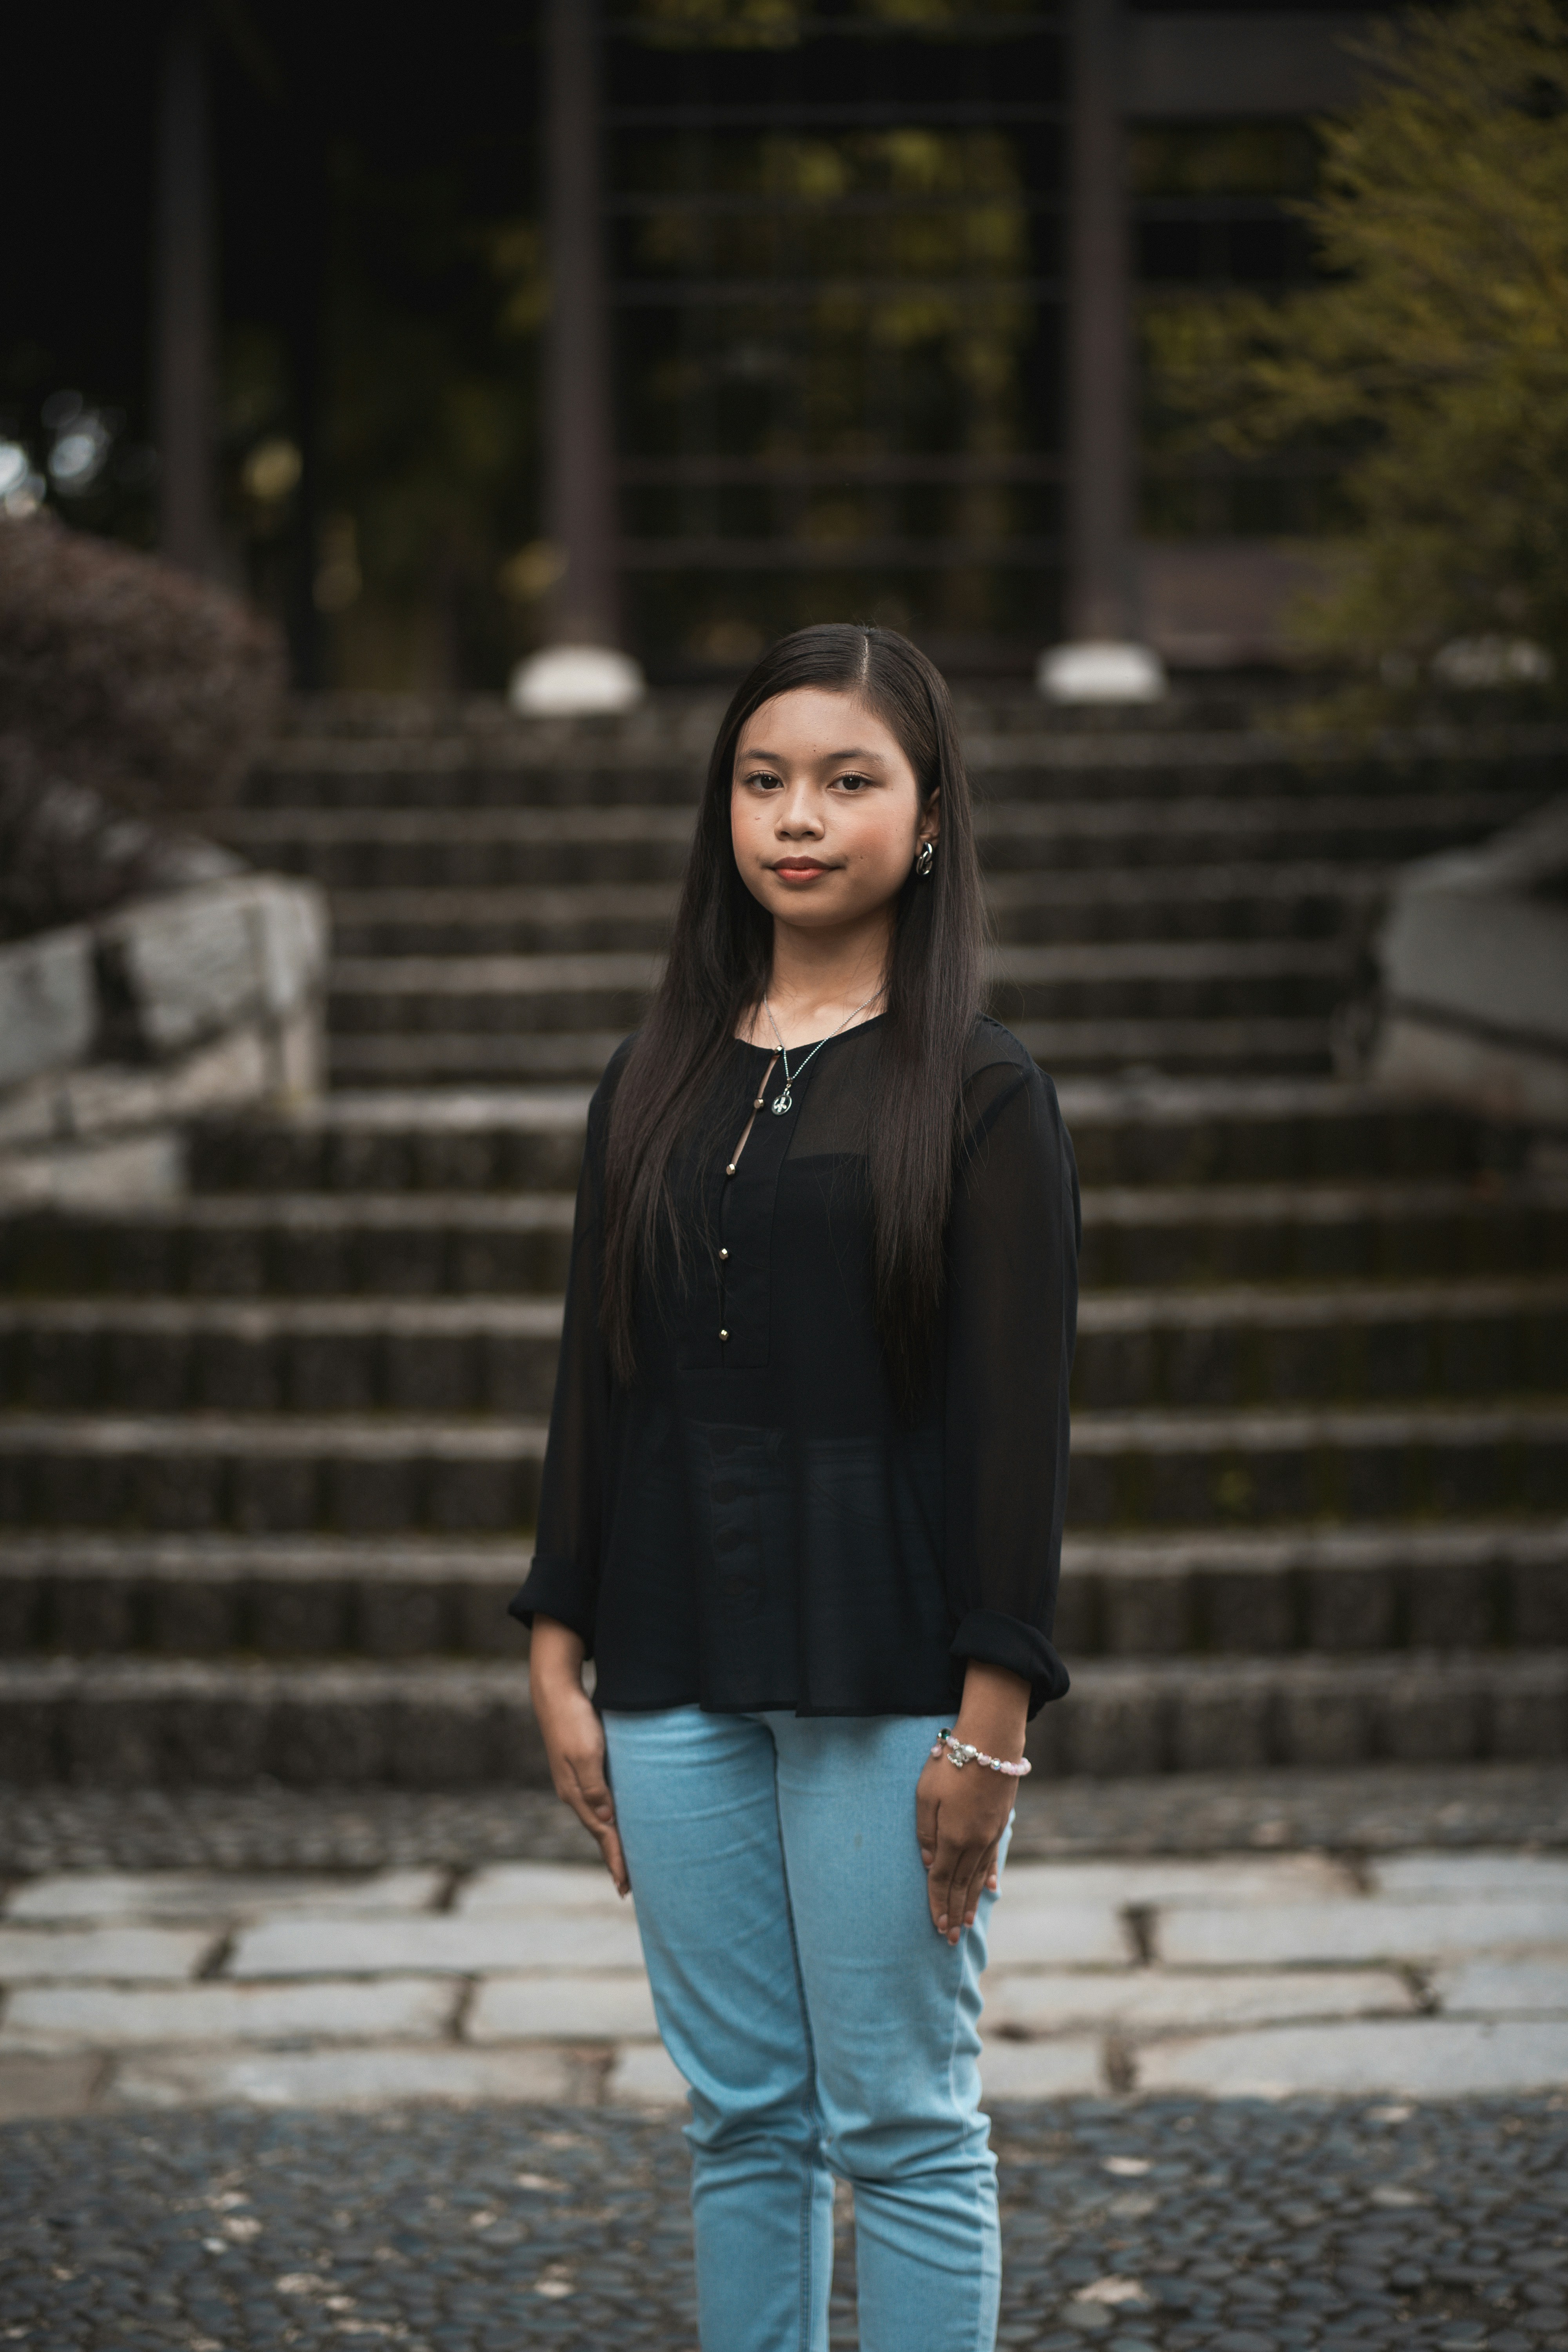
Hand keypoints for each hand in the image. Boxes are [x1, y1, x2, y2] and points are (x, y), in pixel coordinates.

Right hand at [528, 1616, 628, 1896]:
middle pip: (599, 1832)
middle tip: (626, 1886)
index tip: (625, 1885)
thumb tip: (607, 1821)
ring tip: (623, 1861)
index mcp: (576, 1793)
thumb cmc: (574, 1720)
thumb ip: (596, 1787)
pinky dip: (608, 1818)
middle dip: (613, 1858)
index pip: (602, 1834)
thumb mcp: (587, 1753)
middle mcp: (575, 1792)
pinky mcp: (581, 1768)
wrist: (555, 1692)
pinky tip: (614, 1821)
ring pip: (598, 1818)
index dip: (615, 1859)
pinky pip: (599, 1801)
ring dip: (611, 1840)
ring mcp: (576, 1781)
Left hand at [915, 1662, 1028, 1944]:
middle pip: (961, 1885)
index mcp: (953, 1838)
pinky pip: (993, 1859)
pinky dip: (990, 1878)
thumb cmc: (951, 1764)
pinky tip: (991, 1892)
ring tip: (966, 1923)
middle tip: (949, 1939)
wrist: (991, 1741)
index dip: (937, 1905)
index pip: (941, 1880)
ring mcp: (990, 1835)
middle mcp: (974, 1843)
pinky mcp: (1000, 1824)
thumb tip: (928, 1863)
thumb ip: (925, 1831)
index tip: (936, 1928)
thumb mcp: (925, 1794)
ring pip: (979, 1877)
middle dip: (954, 1913)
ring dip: (971, 1901)